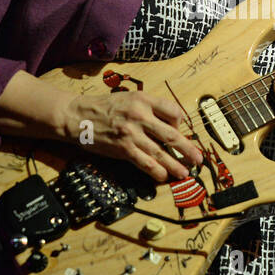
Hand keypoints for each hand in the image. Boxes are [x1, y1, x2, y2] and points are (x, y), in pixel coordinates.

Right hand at [63, 93, 203, 182]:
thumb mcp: (128, 98)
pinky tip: (163, 176)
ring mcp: (132, 133)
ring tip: (184, 173)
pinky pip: (144, 162)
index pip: (173, 111)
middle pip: (171, 134)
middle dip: (187, 148)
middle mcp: (140, 115)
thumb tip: (169, 124)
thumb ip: (148, 108)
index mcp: (143, 100)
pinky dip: (155, 171)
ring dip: (175, 165)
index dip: (180, 122)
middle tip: (198, 158)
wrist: (77, 116)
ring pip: (160, 152)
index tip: (179, 129)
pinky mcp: (123, 148)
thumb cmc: (103, 107)